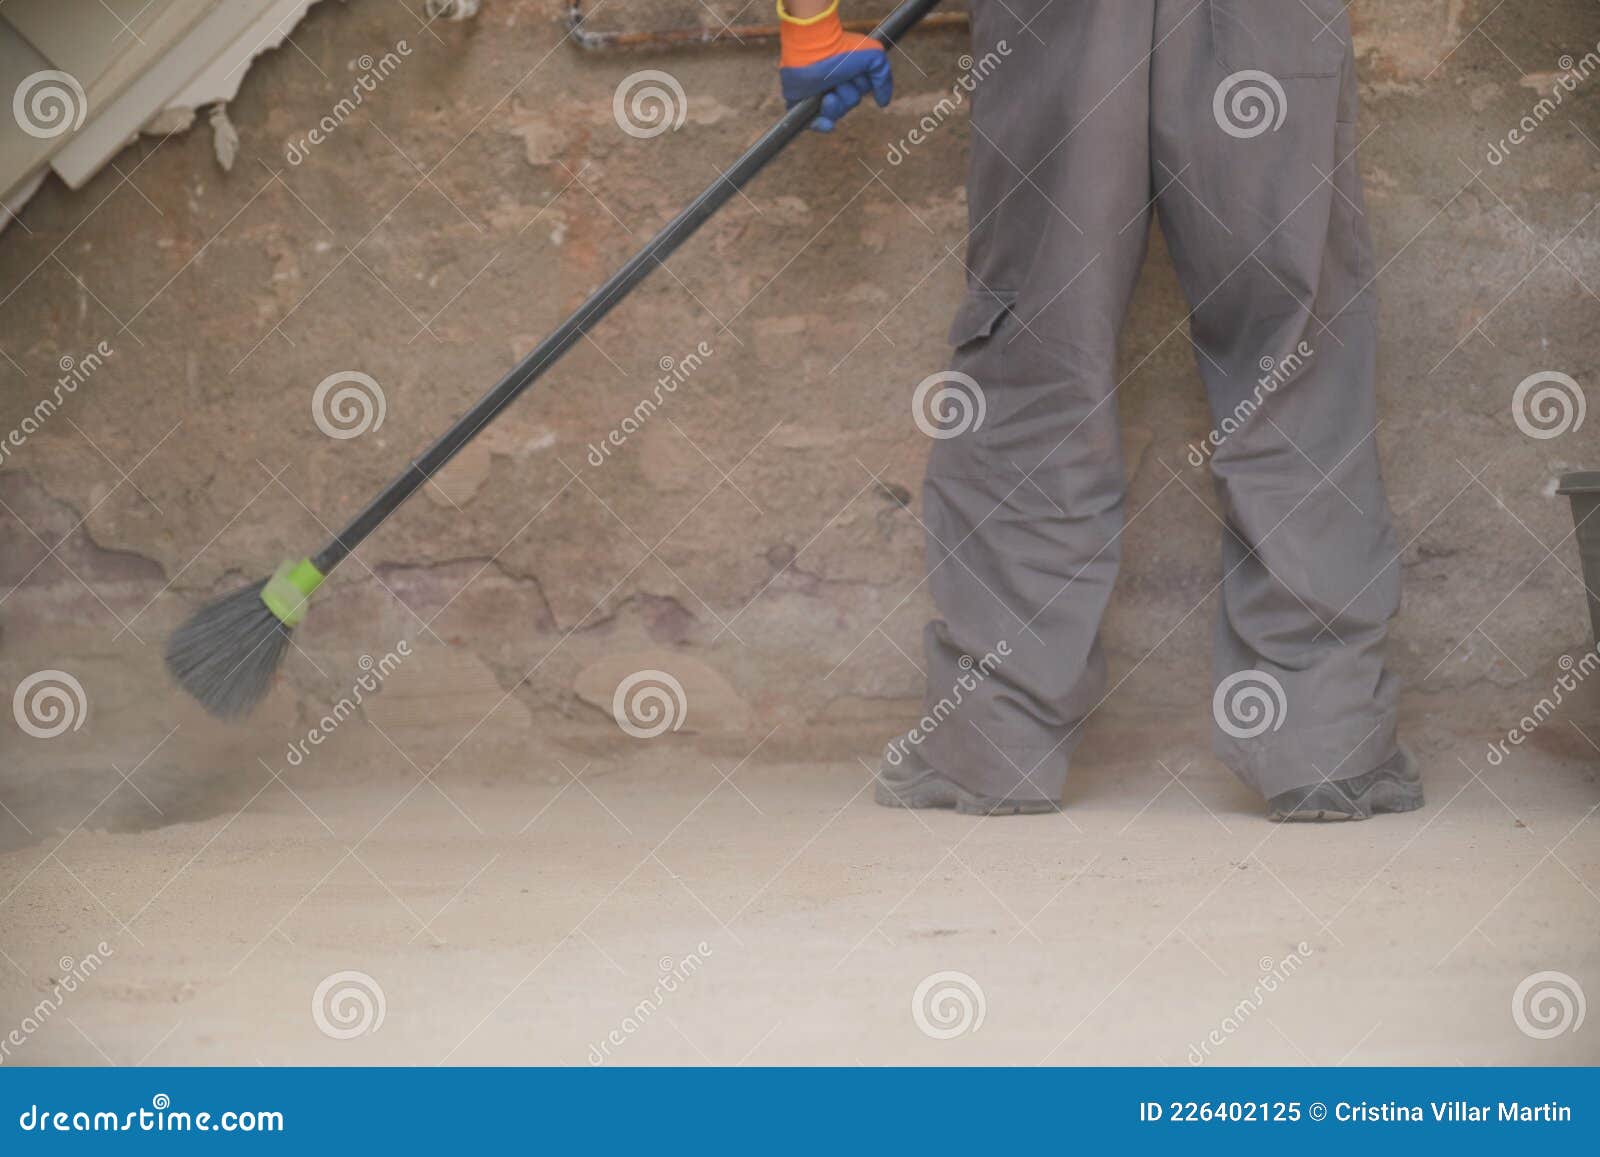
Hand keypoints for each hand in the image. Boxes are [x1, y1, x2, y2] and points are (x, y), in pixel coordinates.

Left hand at [778, 1, 892, 132]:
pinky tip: (825, 121)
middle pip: (847, 105)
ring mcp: (816, 94)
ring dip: (835, 107)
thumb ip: (883, 78)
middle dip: (847, 97)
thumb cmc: (841, 47)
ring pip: (834, 115)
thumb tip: (883, 102)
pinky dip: (822, 125)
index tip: (857, 77)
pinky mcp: (801, 103)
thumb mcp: (874, 56)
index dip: (861, 88)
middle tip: (840, 82)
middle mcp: (832, 84)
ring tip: (828, 95)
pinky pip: (814, 123)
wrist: (814, 47)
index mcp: (847, 74)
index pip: (858, 93)